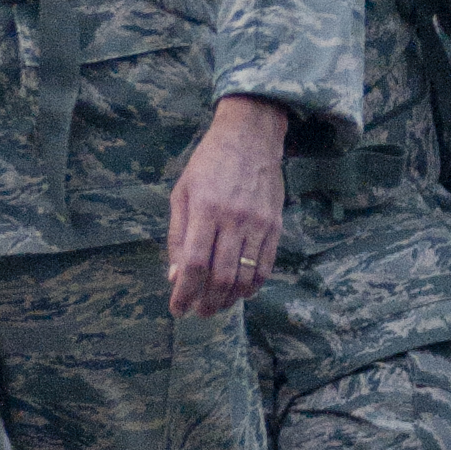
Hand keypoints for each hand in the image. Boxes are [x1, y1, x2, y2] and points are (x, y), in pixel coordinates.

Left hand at [167, 96, 288, 319]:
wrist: (250, 136)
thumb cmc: (209, 164)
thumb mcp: (182, 193)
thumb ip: (177, 236)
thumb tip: (175, 276)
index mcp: (205, 209)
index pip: (195, 263)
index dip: (185, 292)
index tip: (177, 308)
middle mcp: (234, 218)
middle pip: (221, 275)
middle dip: (207, 302)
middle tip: (198, 313)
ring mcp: (258, 223)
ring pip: (246, 276)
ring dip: (229, 299)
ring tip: (217, 305)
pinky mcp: (275, 225)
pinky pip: (266, 266)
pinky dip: (253, 286)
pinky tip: (241, 292)